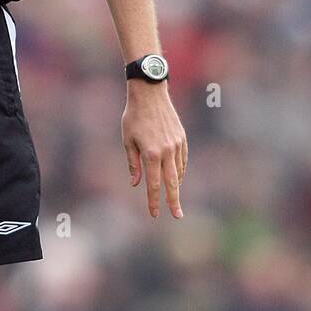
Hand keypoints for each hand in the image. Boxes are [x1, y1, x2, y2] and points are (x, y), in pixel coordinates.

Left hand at [122, 82, 187, 218]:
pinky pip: (182, 160)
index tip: (155, 214)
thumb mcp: (127, 140)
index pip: (153, 184)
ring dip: (176, 185)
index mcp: (150, 154)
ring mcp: (176, 144)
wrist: (150, 94)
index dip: (154, 201)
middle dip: (174, 201)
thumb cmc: (133, 117)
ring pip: (178, 171)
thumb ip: (133, 164)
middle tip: (177, 215)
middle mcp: (166, 151)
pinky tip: (177, 177)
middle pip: (172, 183)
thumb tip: (137, 183)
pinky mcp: (182, 138)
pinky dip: (180, 170)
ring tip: (174, 197)